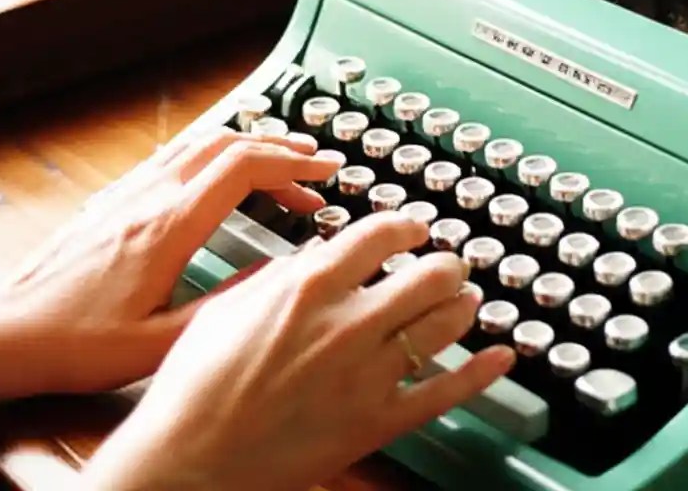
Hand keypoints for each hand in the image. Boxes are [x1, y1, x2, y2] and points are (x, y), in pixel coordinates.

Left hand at [0, 126, 345, 402]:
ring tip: (279, 162)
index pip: (243, 167)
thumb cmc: (75, 343)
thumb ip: (229, 303)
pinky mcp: (112, 203)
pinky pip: (173, 158)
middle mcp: (147, 198)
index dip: (293, 162)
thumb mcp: (163, 341)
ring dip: (246, 146)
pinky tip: (221, 177)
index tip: (324, 170)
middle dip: (279, 147)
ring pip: (197, 144)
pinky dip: (213, 156)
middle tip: (314, 163)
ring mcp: (126, 195)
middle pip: (225, 143)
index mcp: (168, 227)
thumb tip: (280, 273)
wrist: (6, 335)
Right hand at [81, 212, 515, 490]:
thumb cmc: (193, 388)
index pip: (381, 234)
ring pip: (445, 324)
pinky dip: (481, 372)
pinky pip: (446, 392)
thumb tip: (316, 255)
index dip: (407, 226)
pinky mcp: (378, 422)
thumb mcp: (227, 308)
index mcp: (308, 288)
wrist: (187, 460)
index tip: (412, 230)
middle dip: (446, 264)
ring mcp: (368, 375)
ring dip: (462, 305)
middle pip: (429, 275)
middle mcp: (347, 324)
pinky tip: (501, 357)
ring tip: (463, 299)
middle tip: (447, 264)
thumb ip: (280, 275)